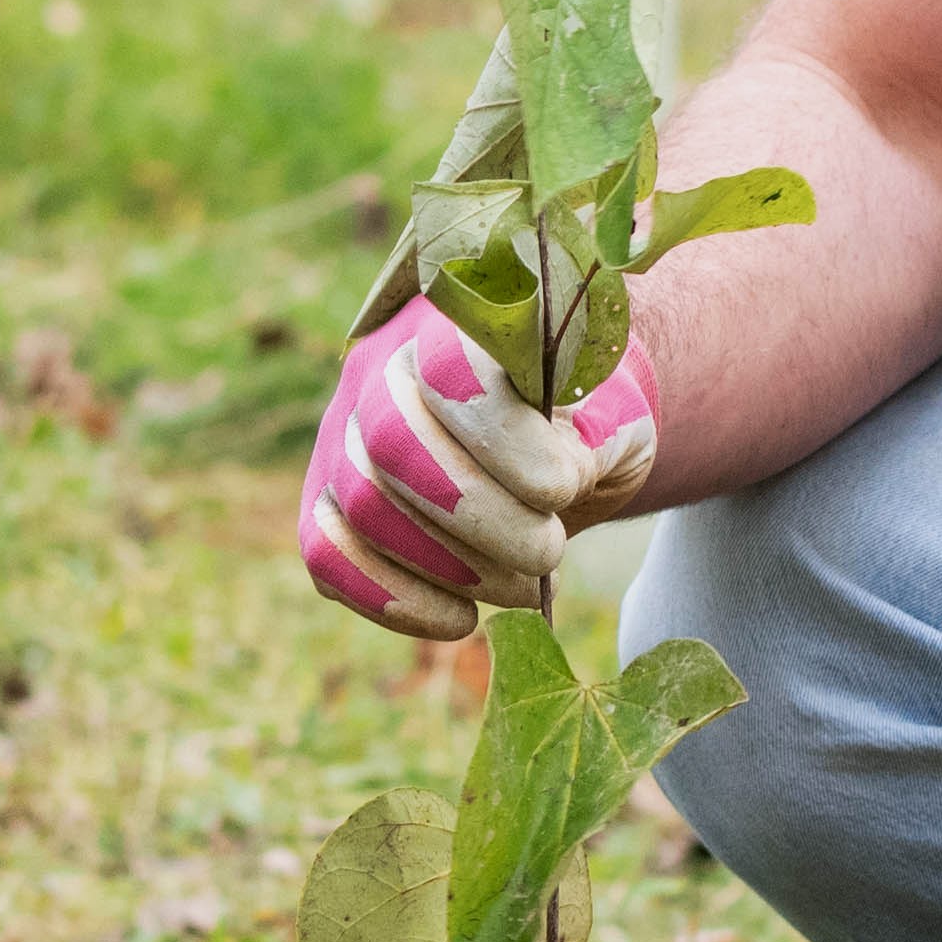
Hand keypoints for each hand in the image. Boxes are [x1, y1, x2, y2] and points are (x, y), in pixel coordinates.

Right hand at [292, 299, 657, 635]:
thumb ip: (590, 428)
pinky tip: (463, 618)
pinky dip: (393, 601)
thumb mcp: (613, 408)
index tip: (561, 488)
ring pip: (362, 507)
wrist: (554, 437)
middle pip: (392, 443)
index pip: (447, 368)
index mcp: (454, 322)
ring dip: (451, 566)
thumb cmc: (585, 414)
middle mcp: (380, 370)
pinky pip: (329, 558)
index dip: (502, 438)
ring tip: (524, 585)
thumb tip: (556, 473)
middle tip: (548, 551)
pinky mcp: (329, 505)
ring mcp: (343, 438)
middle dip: (480, 517)